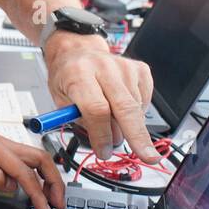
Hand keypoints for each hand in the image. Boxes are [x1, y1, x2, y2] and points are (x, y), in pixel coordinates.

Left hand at [0, 131, 63, 208]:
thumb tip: (13, 182)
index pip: (23, 168)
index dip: (37, 190)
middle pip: (37, 158)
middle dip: (52, 181)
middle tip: (60, 203)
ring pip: (31, 161)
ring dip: (45, 179)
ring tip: (53, 199)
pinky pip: (19, 165)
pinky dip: (33, 177)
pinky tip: (36, 191)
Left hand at [43, 32, 158, 162]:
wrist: (77, 51)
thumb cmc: (67, 77)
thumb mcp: (61, 101)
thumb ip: (82, 122)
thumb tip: (110, 141)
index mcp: (78, 73)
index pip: (96, 109)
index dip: (102, 134)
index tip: (104, 152)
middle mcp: (103, 67)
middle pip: (125, 107)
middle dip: (137, 136)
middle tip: (147, 157)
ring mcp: (124, 66)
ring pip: (136, 106)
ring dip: (130, 126)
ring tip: (114, 125)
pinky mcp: (139, 68)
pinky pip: (145, 99)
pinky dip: (137, 113)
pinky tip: (122, 109)